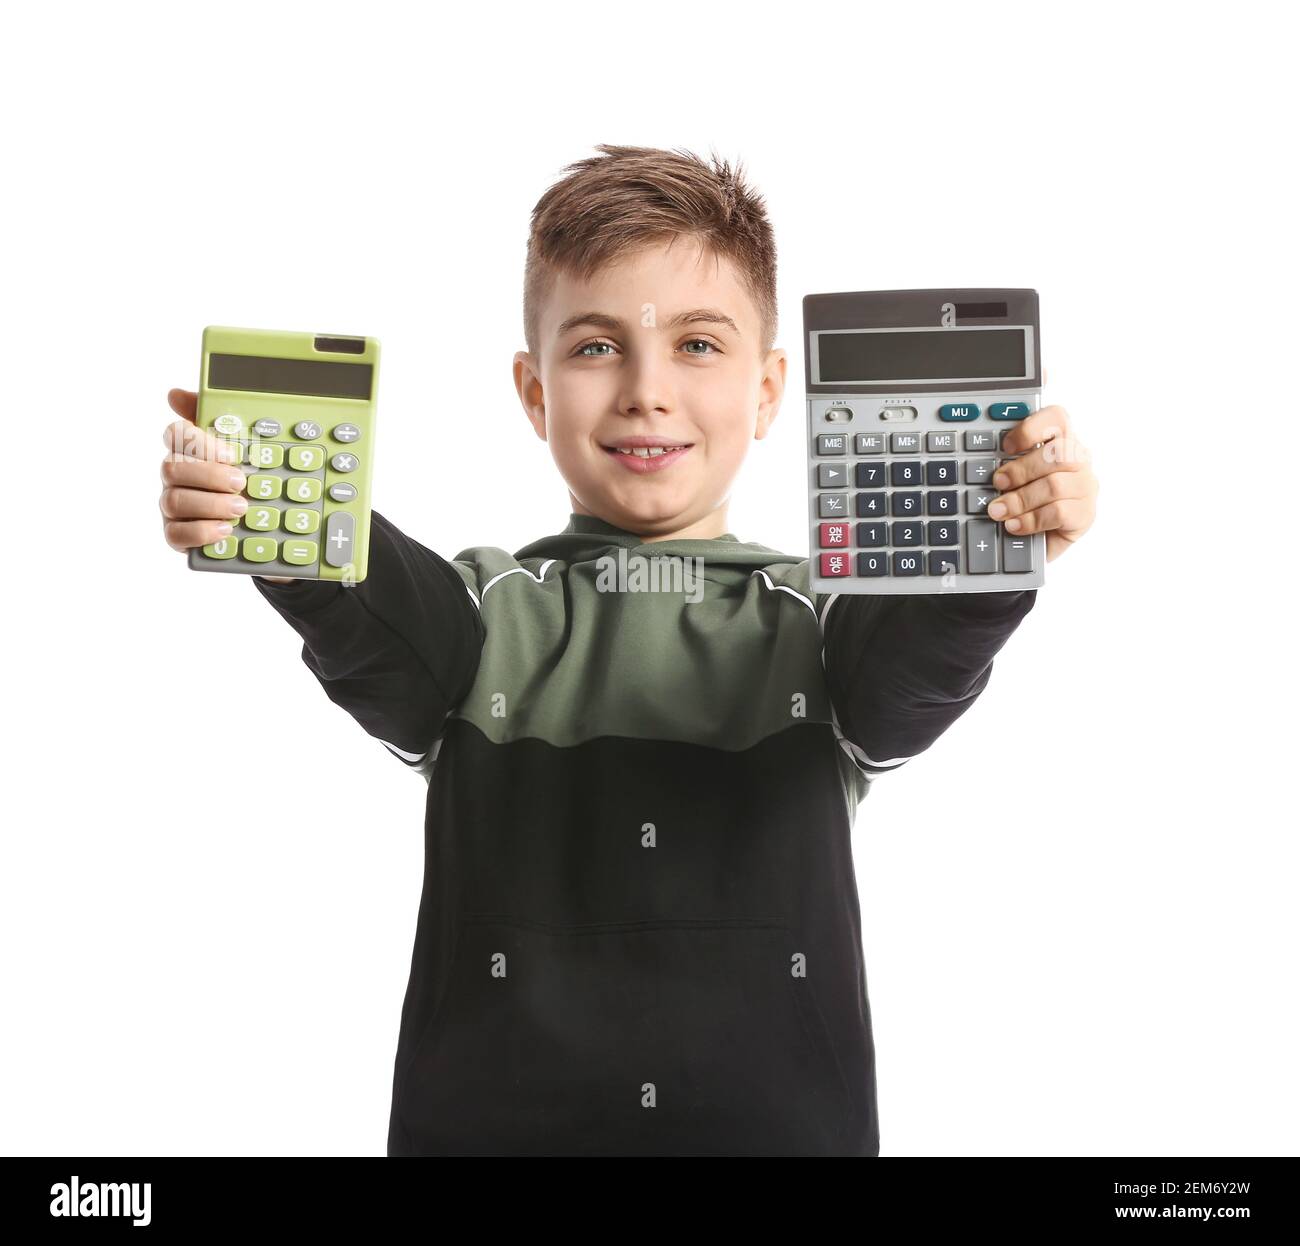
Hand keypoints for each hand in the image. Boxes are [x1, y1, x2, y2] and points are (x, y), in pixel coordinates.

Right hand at [159, 388, 296, 583]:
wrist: (262, 524)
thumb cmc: (247, 477)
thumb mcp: (246, 445)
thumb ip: (223, 418)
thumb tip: (176, 393)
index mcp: (190, 449)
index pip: (175, 434)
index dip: (199, 442)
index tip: (230, 453)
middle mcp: (176, 475)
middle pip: (171, 468)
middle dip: (209, 475)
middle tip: (242, 482)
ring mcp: (173, 504)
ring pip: (174, 500)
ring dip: (210, 504)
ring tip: (241, 508)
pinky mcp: (177, 533)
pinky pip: (174, 534)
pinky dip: (201, 532)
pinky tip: (226, 530)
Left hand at [985, 405, 1097, 562]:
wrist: (1034, 545)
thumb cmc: (1024, 504)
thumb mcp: (1013, 481)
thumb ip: (1005, 466)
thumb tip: (981, 465)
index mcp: (1062, 442)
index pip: (1057, 419)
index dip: (1031, 428)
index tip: (1006, 446)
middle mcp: (1079, 461)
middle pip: (1058, 452)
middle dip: (1020, 469)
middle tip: (997, 483)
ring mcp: (1085, 487)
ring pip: (1055, 485)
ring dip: (1020, 499)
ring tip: (998, 511)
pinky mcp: (1085, 515)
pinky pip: (1058, 512)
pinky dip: (1030, 520)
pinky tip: (1014, 525)